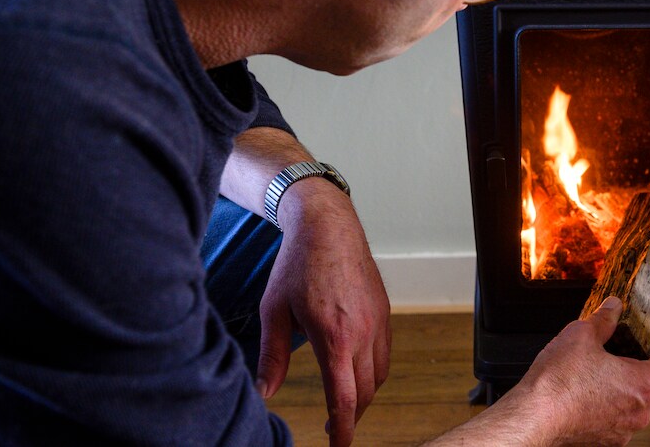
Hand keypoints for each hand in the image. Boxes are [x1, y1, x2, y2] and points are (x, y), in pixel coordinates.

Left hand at [256, 177, 390, 446]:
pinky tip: (357, 373)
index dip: (344, 429)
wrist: (329, 225)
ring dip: (364, 396)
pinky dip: (374, 373)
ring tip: (345, 405)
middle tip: (336, 431)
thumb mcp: (275, 309)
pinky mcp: (384, 312)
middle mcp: (363, 332)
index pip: (345, 397)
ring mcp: (378, 321)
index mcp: (334, 336)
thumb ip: (271, 356)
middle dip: (351, 417)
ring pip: (379, 376)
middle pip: (365, 392)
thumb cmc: (298, 263)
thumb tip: (264, 393)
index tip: (339, 446)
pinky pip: (385, 355)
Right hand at [429, 296, 649, 445]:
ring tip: (594, 373)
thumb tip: (612, 307)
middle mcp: (640, 412)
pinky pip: (613, 418)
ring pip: (630, 403)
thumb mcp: (582, 334)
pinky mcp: (605, 441)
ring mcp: (623, 430)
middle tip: (616, 352)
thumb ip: (604, 319)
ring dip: (619, 389)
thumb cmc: (559, 382)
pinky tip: (584, 393)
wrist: (534, 416)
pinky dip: (605, 406)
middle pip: (648, 384)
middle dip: (634, 367)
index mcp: (644, 384)